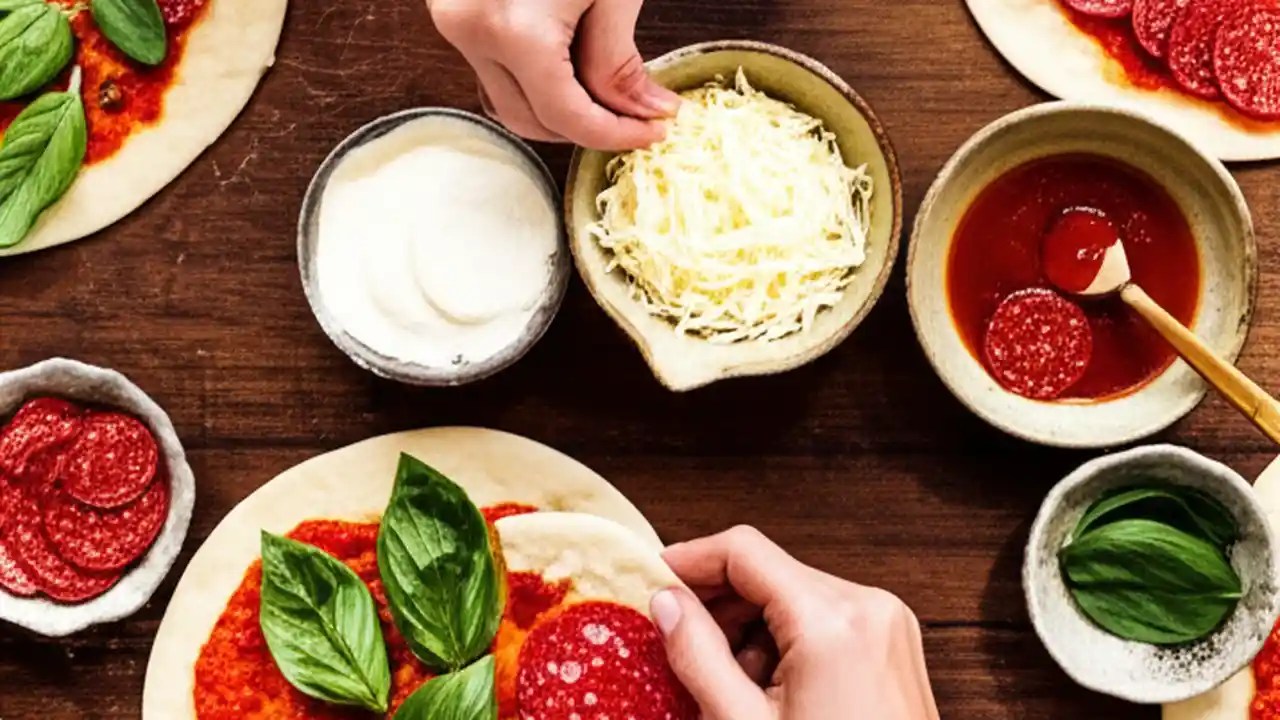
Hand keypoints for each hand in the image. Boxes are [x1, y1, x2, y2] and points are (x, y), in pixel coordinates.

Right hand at [427, 0, 679, 149]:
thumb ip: (621, 62)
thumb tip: (646, 115)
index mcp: (513, 28)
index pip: (566, 117)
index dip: (616, 134)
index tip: (656, 131)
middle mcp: (470, 30)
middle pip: (530, 120)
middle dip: (587, 127)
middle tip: (639, 115)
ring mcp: (453, 20)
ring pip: (507, 100)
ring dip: (558, 108)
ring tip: (610, 91)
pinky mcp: (453, 9)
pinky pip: (494, 68)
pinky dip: (535, 78)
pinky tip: (573, 63)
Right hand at [653, 526, 940, 719]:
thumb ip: (698, 655)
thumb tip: (668, 605)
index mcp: (833, 620)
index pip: (744, 551)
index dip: (690, 560)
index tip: (654, 581)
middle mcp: (869, 609)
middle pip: (769, 572)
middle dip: (718, 604)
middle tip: (675, 639)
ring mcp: (888, 627)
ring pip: (794, 596)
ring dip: (749, 627)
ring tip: (724, 683)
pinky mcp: (892, 648)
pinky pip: (823, 621)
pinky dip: (784, 643)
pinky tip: (763, 691)